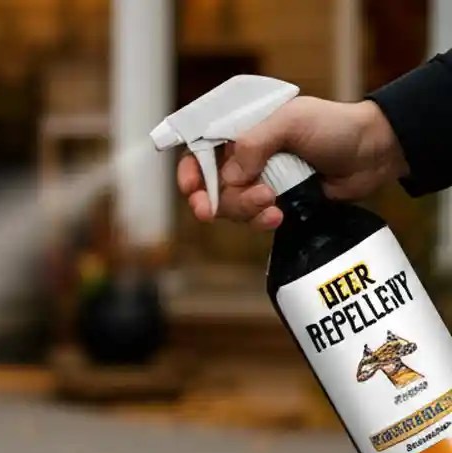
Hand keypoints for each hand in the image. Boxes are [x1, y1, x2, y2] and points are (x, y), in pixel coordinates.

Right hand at [176, 97, 409, 229]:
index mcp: (241, 130)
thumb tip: (229, 177)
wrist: (373, 153)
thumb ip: (255, 144)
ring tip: (272, 201)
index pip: (199, 149)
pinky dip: (261, 221)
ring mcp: (259, 181)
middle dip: (213, 199)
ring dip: (244, 208)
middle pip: (210, 184)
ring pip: (230, 205)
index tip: (192, 188)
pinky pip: (253, 220)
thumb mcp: (291, 122)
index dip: (189, 171)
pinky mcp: (275, 204)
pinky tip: (278, 216)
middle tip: (210, 212)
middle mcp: (244, 157)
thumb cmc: (334, 126)